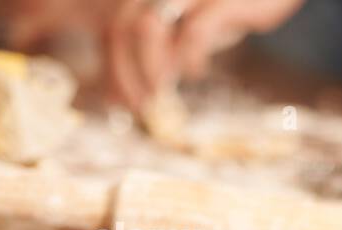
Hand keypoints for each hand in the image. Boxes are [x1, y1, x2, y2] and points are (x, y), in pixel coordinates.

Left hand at [104, 0, 302, 111]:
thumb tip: (136, 91)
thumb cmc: (228, 7)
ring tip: (161, 95)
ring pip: (147, 27)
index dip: (113, 68)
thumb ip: (163, 54)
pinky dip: (190, 57)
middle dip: (124, 74)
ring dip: (150, 69)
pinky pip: (194, 31)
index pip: (114, 30)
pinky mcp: (220, 0)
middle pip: (122, 29)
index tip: (122, 103)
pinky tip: (196, 70)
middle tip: (140, 107)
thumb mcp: (190, 28)